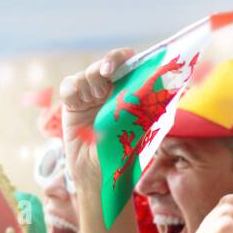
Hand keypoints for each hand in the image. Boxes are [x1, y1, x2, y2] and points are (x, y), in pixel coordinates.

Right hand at [57, 48, 137, 186]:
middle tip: (107, 77)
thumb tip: (163, 86)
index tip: (125, 60)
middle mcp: (109, 91)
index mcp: (127, 92)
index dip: (123, 57)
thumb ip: (145, 105)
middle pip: (105, 64)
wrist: (99, 174)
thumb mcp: (138, 128)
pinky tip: (78, 101)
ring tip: (94, 98)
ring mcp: (89, 96)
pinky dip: (73, 89)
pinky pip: (69, 85)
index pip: (127, 64)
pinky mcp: (72, 104)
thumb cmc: (123, 154)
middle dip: (107, 65)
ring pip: (86, 73)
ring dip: (90, 80)